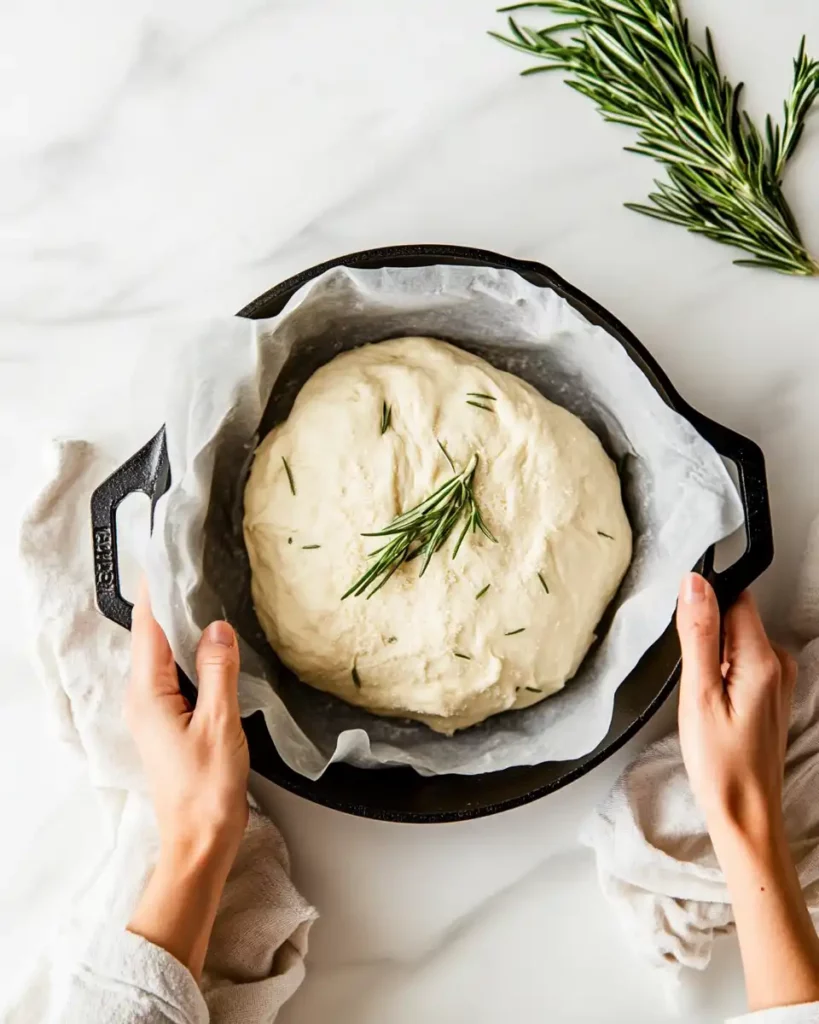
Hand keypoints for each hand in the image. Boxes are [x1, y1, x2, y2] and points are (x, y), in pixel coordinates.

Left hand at [125, 580, 248, 977]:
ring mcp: (154, 711)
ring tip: (203, 590)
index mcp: (148, 693)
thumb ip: (218, 671)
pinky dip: (190, 651)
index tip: (167, 554)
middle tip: (193, 562)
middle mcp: (143, 698)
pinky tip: (211, 643)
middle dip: (169, 599)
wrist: (199, 841)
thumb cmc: (207, 790)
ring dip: (181, 624)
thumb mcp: (219, 723)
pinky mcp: (169, 722)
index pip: (148, 627)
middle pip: (152, 636)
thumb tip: (216, 627)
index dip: (157, 589)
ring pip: (165, 654)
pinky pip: (175, 673)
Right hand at [677, 573, 818, 1012]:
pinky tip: (712, 703)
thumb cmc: (721, 765)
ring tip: (700, 694)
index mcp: (762, 660)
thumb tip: (694, 585)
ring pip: (736, 641)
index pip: (735, 597)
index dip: (704, 603)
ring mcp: (778, 681)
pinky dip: (722, 673)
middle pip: (735, 617)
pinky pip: (742, 662)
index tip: (686, 631)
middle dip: (705, 634)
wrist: (745, 813)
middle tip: (690, 675)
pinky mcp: (771, 695)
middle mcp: (778, 665)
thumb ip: (697, 634)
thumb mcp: (698, 695)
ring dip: (712, 656)